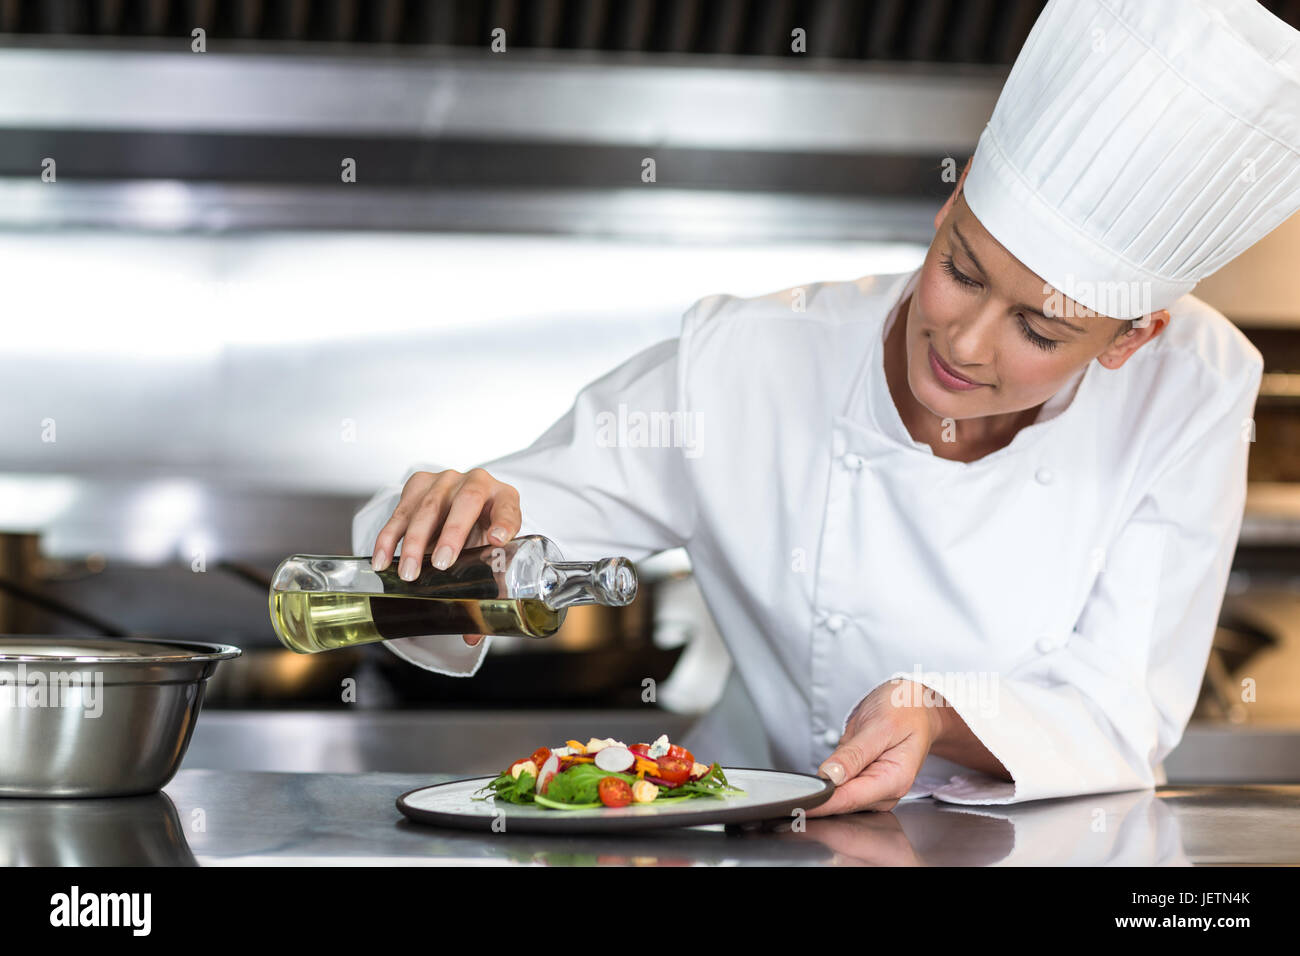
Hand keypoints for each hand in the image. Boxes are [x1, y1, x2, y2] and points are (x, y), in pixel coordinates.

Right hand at [369, 468, 521, 646]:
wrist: (462, 506)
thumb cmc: (481, 532)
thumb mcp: (489, 554)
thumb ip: (484, 590)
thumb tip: (471, 635)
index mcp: (504, 499)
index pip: (508, 508)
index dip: (505, 522)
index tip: (498, 539)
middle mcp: (477, 482)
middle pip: (464, 502)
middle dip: (452, 534)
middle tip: (441, 565)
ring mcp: (446, 480)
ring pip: (427, 507)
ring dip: (415, 542)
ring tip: (408, 574)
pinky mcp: (419, 483)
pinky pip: (400, 511)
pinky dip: (389, 538)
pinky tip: (382, 560)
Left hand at [807, 680, 943, 816]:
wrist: (916, 705)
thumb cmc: (905, 710)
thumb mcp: (880, 725)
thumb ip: (855, 753)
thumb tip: (830, 776)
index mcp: (895, 780)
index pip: (849, 798)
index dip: (820, 802)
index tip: (796, 803)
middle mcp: (886, 792)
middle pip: (843, 804)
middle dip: (816, 801)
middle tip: (787, 799)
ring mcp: (875, 790)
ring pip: (839, 800)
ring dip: (819, 796)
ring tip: (796, 793)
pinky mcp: (865, 783)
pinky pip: (840, 789)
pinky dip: (825, 788)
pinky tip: (812, 786)